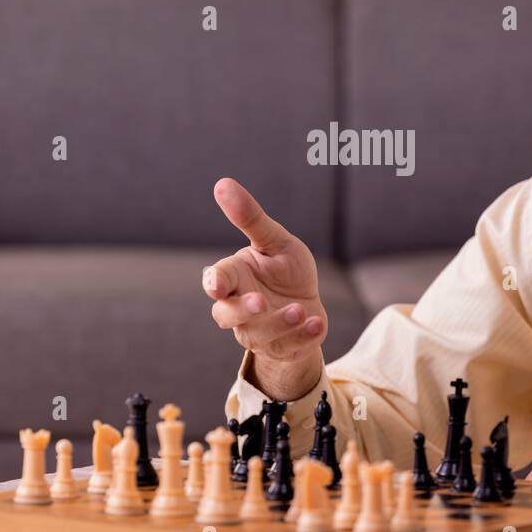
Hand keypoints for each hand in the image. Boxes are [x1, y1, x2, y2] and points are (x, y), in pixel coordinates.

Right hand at [203, 178, 327, 400]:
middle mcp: (238, 308)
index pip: (217, 281)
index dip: (215, 283)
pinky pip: (286, 347)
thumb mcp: (274, 240)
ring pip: (257, 335)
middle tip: (260, 302)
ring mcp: (257, 331)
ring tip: (299, 311)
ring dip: (277, 324)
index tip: (217, 284)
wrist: (308, 308)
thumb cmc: (285, 270)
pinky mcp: (281, 347)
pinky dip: (301, 337)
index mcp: (234, 278)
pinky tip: (316, 324)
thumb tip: (222, 183)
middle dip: (242, 311)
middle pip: (226, 315)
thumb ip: (250, 218)